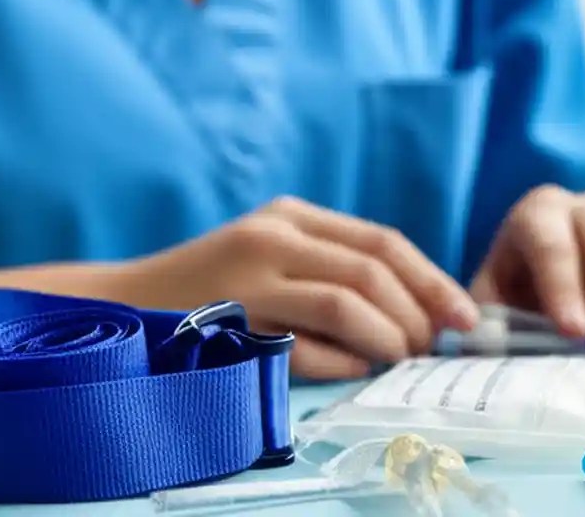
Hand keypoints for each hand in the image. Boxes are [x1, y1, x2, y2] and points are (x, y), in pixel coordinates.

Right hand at [117, 197, 479, 378]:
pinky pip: (306, 346)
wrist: (121, 305)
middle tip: (430, 347)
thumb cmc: (213, 288)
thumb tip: (422, 310)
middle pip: (372, 271)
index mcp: (291, 215)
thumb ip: (335, 267)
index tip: (464, 316)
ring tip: (398, 359)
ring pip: (347, 303)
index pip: (382, 242)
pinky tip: (354, 370)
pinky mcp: (228, 322)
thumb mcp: (275, 256)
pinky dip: (343, 362)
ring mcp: (247, 279)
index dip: (431, 279)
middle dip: (416, 314)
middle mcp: (272, 236)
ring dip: (387, 338)